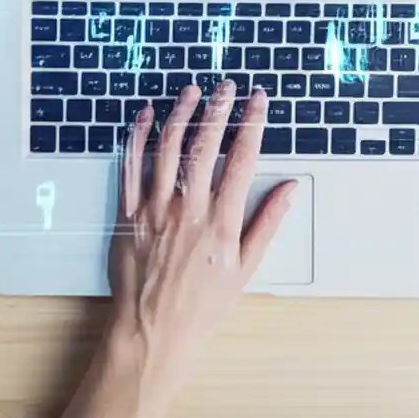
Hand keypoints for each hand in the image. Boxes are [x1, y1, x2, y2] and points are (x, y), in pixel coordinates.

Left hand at [109, 80, 296, 417]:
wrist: (152, 331)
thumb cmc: (201, 305)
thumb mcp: (246, 268)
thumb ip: (267, 223)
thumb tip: (290, 188)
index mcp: (221, 222)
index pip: (241, 159)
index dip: (252, 124)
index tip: (259, 101)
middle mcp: (188, 209)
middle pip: (205, 145)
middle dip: (218, 109)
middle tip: (227, 86)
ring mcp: (154, 209)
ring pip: (167, 148)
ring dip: (181, 114)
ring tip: (192, 91)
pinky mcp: (128, 215)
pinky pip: (130, 167)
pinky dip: (139, 137)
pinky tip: (147, 116)